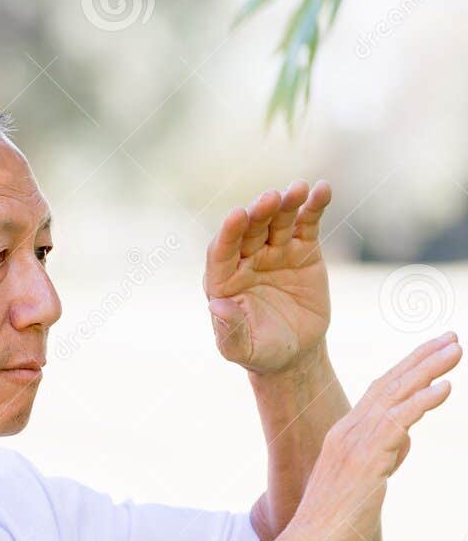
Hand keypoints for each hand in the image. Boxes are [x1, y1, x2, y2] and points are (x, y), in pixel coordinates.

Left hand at [204, 180, 333, 374]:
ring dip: (288, 203)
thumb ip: (229, 329)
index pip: (221, 251)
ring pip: (278, 221)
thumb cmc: (260, 351)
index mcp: (222, 280)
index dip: (228, 233)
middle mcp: (244, 260)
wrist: (294, 351)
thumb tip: (217, 306)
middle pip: (250, 230)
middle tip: (271, 198)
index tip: (236, 215)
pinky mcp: (302, 249)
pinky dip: (314, 207)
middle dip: (259, 213)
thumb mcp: (241, 348)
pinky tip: (322, 190)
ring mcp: (273, 252)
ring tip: (299, 189)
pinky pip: (307, 224)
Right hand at [281, 333, 458, 540]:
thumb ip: (382, 456)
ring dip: (427, 370)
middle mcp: (346, 432)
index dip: (406, 370)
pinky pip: (398, 421)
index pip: (378, 393)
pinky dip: (422, 401)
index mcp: (342, 436)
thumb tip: (404, 440)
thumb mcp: (362, 483)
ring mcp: (354, 444)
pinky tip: (445, 387)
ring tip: (455, 350)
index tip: (432, 355)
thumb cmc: (333, 527)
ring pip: (395, 396)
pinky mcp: (366, 459)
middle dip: (421, 359)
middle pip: (387, 385)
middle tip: (450, 337)